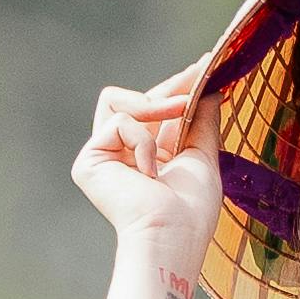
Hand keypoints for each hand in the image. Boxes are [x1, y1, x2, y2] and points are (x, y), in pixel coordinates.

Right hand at [72, 81, 215, 294]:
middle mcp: (122, 154)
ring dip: (154, 108)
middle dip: (171, 88)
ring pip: (117, 100)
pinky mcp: (89, 160)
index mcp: (148, 155)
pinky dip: (141, 141)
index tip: (205, 64)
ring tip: (175, 127)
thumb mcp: (202, 154)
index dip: (177, 86)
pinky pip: (118, 120)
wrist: (172, 234)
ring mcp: (103, 156)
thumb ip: (202, 119)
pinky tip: (148, 172)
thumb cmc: (191, 211)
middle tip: (198, 76)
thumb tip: (210, 86)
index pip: (155, 108)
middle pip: (136, 97)